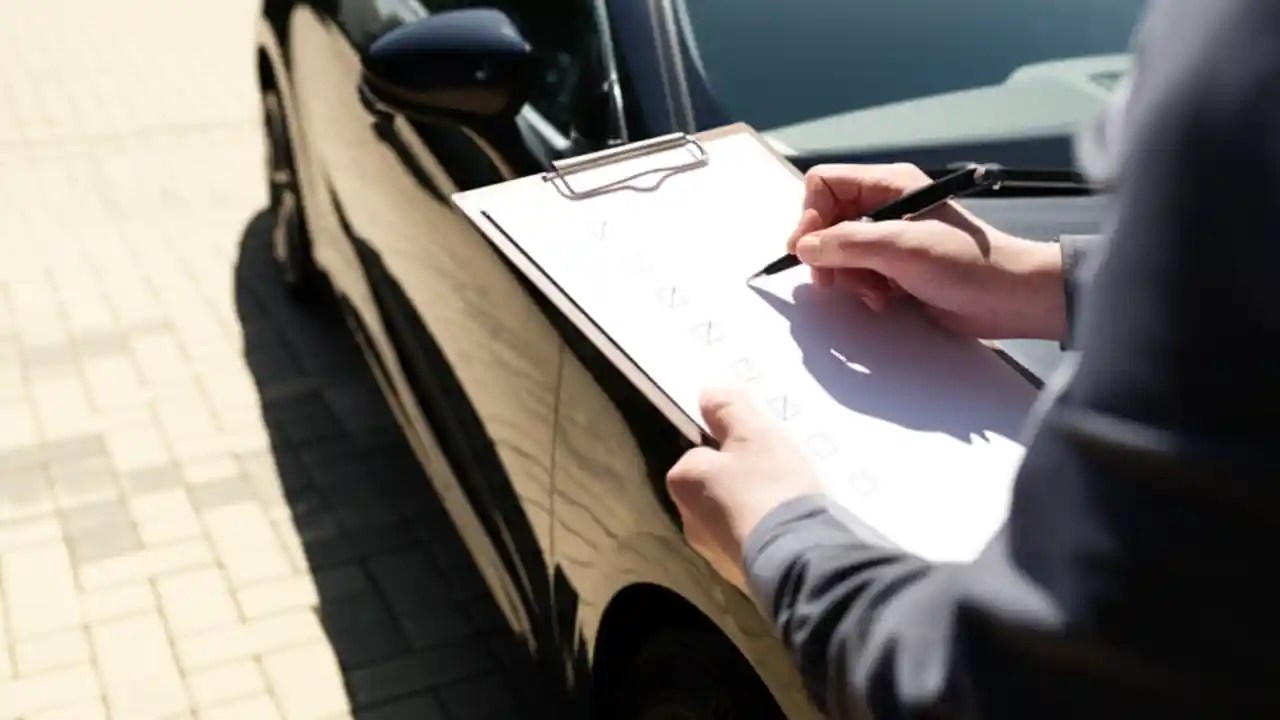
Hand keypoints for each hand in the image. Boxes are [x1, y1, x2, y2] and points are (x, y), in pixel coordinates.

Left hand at [667, 386, 822, 590]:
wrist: (798, 559)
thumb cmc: (770, 486)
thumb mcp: (753, 434)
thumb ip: (729, 410)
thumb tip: (706, 394)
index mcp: (683, 482)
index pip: (701, 454)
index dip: (731, 448)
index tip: (758, 449)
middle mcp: (689, 521)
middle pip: (717, 488)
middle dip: (743, 481)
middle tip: (779, 474)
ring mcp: (714, 554)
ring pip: (735, 518)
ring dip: (757, 511)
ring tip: (792, 503)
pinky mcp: (741, 577)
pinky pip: (754, 544)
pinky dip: (769, 537)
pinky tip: (794, 531)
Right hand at [786, 163, 1068, 341]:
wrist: (1011, 298)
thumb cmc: (966, 263)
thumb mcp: (901, 248)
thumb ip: (847, 243)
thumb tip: (803, 246)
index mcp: (888, 185)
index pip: (825, 184)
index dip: (810, 216)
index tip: (809, 250)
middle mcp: (886, 206)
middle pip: (827, 221)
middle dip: (827, 254)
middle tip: (833, 280)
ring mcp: (891, 238)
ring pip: (840, 252)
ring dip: (848, 277)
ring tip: (874, 292)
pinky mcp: (896, 268)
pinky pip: (859, 274)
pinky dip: (864, 289)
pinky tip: (885, 299)